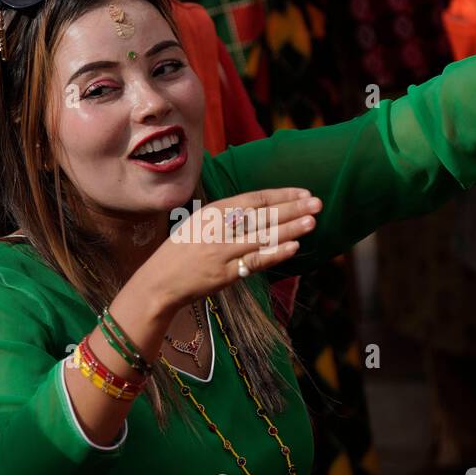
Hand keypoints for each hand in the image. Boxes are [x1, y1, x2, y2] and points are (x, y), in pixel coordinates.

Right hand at [132, 188, 321, 315]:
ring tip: (312, 222)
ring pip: (262, 237)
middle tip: (316, 202)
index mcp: (213, 212)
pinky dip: (275, 253)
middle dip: (292, 208)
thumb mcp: (201, 223)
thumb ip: (228, 216)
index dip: (281, 195)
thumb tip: (262, 209)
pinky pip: (254, 262)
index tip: (303, 192)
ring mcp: (222, 252)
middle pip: (261, 215)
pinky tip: (293, 246)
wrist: (159, 282)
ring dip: (289, 229)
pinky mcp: (224, 274)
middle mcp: (218, 228)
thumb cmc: (182, 251)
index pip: (254, 199)